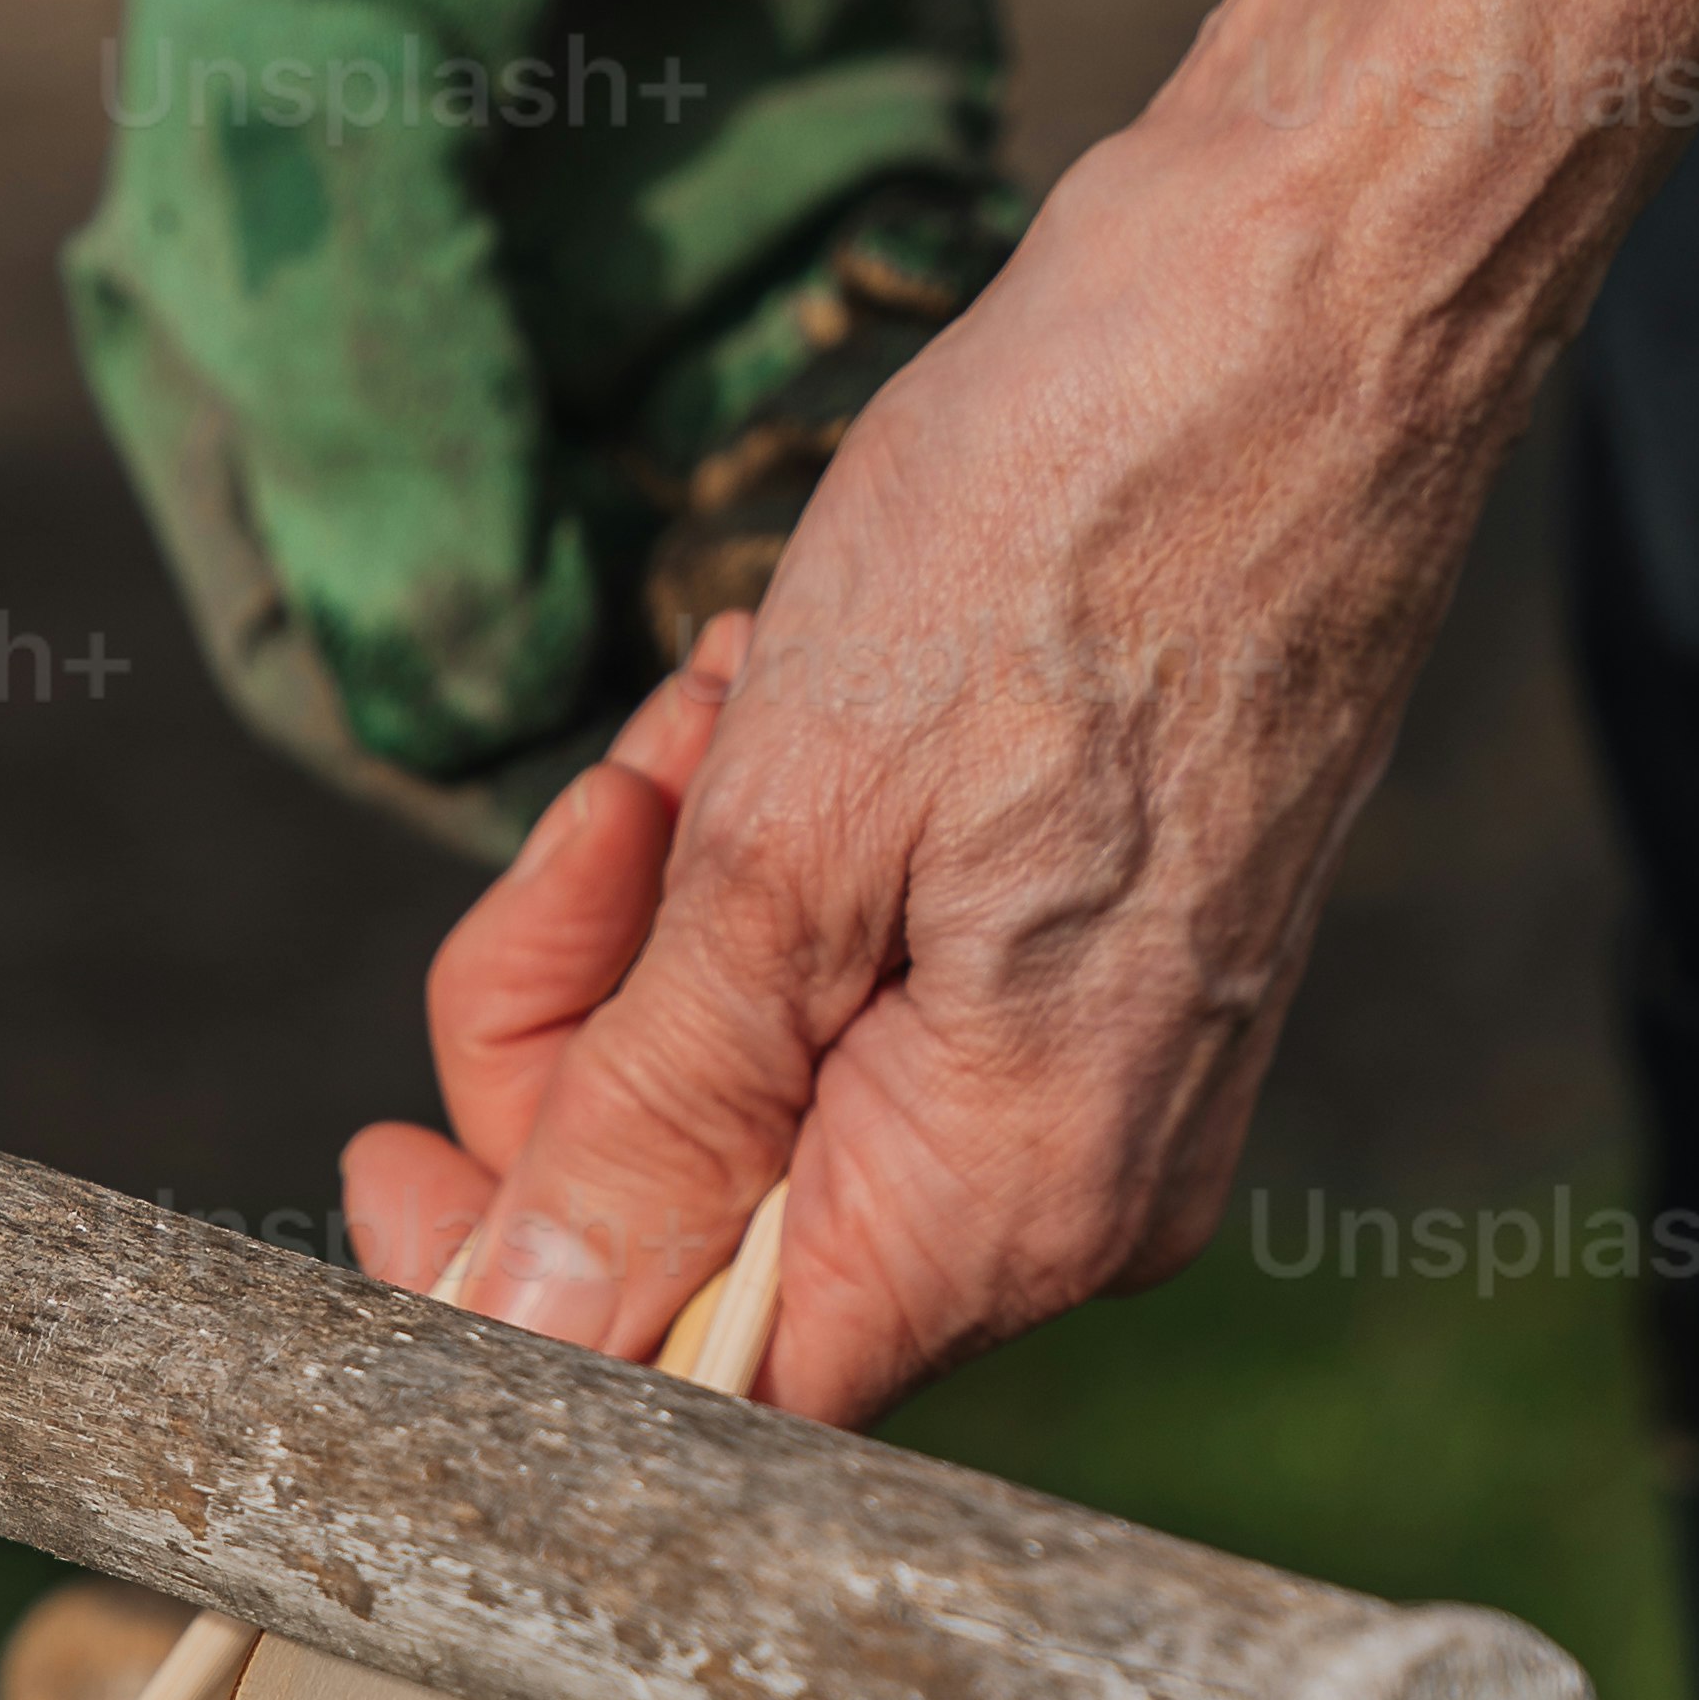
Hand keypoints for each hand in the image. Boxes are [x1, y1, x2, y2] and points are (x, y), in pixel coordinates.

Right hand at [69, 0, 1028, 848]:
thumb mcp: (319, 98)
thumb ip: (382, 398)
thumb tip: (468, 690)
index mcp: (284, 377)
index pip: (373, 667)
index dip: (481, 774)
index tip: (622, 847)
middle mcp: (473, 379)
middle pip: (577, 661)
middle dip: (687, 744)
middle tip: (811, 760)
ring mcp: (654, 308)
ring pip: (743, 579)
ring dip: (827, 643)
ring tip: (910, 638)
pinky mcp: (832, 217)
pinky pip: (886, 425)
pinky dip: (933, 487)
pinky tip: (984, 492)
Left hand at [336, 110, 1499, 1421]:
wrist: (1311, 316)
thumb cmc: (1067, 534)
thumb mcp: (788, 833)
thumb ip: (648, 1113)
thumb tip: (524, 1328)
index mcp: (1008, 1201)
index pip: (701, 1382)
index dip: (518, 1292)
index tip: (388, 1145)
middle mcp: (1070, 1192)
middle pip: (710, 1235)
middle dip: (586, 1032)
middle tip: (604, 804)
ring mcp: (1091, 1089)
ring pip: (762, 1097)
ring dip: (674, 911)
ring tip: (721, 708)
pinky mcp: (1085, 980)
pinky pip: (855, 1003)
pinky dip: (774, 874)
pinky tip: (780, 704)